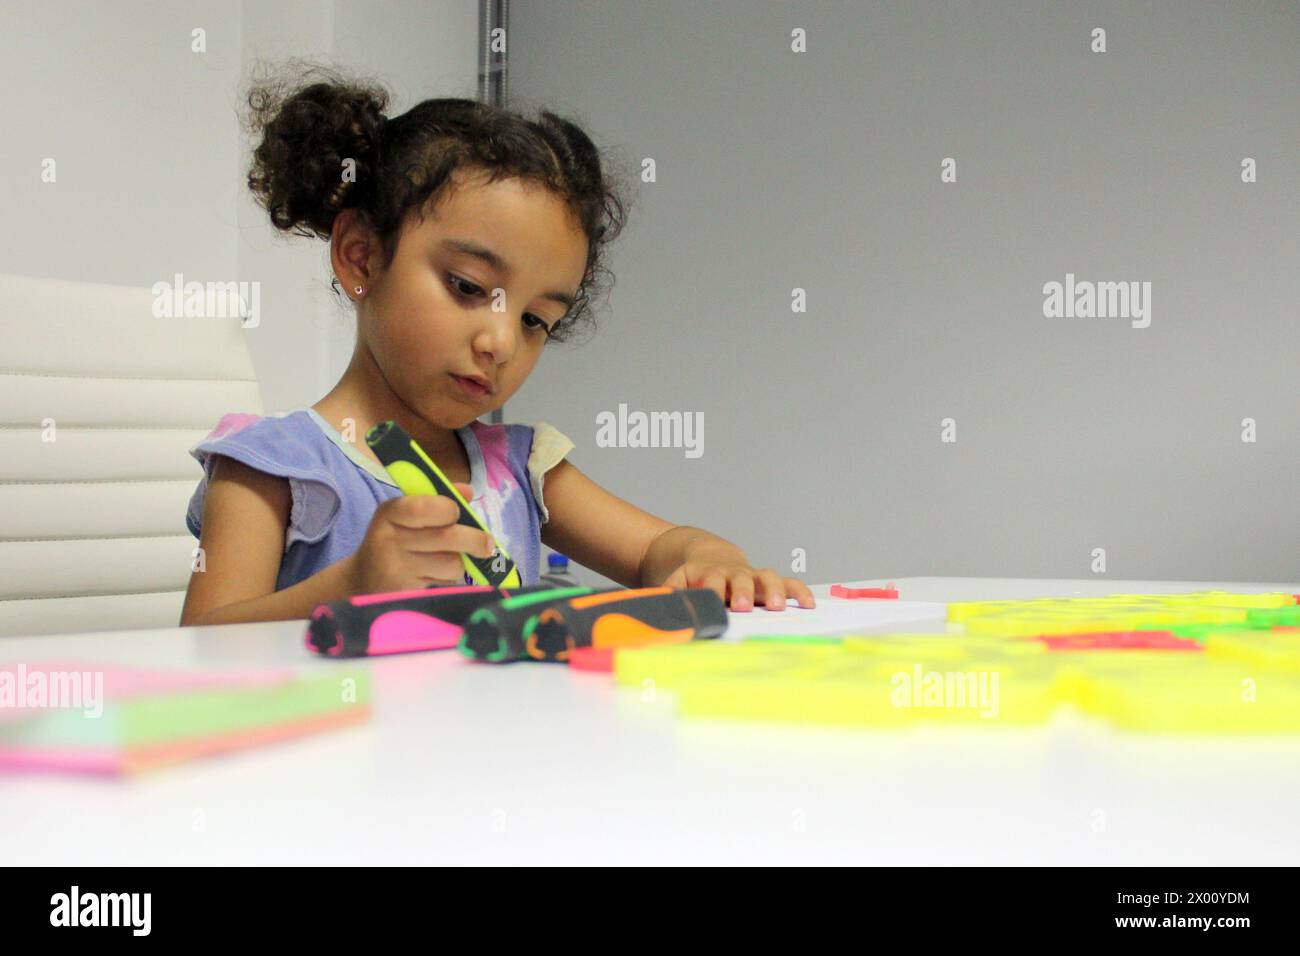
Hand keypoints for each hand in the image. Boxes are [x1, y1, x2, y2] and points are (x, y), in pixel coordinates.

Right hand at [346, 483, 495, 594]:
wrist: (363, 579)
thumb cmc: (394, 539)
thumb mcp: (406, 514)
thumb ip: (437, 500)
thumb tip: (468, 491)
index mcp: (391, 513)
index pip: (424, 508)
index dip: (449, 509)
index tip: (458, 512)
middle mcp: (390, 540)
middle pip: (446, 537)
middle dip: (475, 539)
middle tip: (487, 543)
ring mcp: (397, 569)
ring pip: (451, 563)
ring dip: (459, 562)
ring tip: (448, 559)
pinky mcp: (406, 593)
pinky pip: (445, 582)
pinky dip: (449, 578)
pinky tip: (435, 574)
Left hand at [661, 542, 815, 611]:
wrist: (707, 556)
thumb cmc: (691, 578)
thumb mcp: (675, 583)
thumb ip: (671, 596)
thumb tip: (662, 612)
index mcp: (707, 574)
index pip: (709, 583)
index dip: (710, 593)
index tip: (711, 605)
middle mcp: (733, 574)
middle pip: (739, 580)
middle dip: (741, 592)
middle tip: (742, 606)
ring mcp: (753, 576)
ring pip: (766, 577)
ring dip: (772, 591)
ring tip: (778, 606)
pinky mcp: (768, 582)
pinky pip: (788, 583)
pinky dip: (798, 591)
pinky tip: (808, 604)